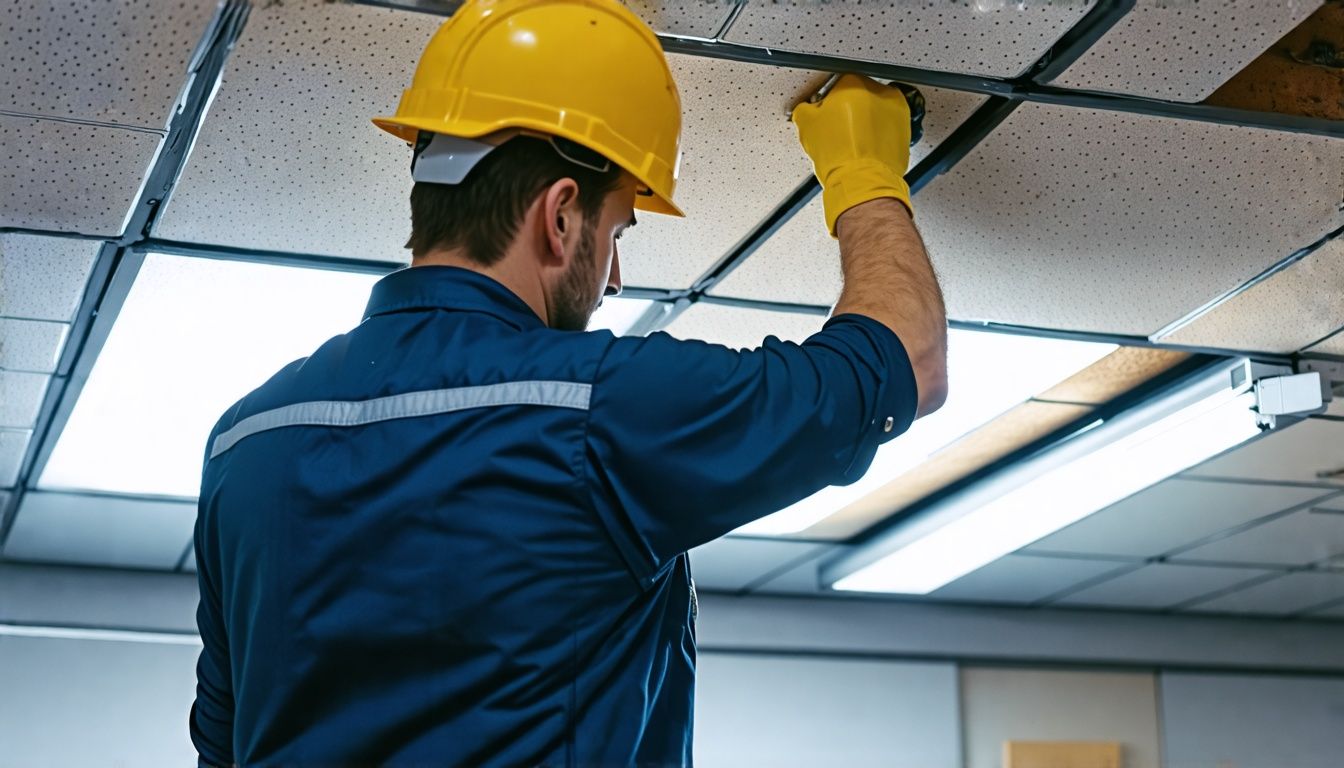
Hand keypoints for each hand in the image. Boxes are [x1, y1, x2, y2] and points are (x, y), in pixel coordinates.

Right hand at [791, 74, 912, 236]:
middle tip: (840, 130)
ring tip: (854, 142)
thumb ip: (805, 109)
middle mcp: (879, 92)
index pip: (838, 84)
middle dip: (851, 110)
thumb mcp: (807, 126)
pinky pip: (889, 127)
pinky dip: (880, 134)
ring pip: (877, 111)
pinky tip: (867, 147)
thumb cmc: (839, 155)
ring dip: (867, 121)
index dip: (830, 102)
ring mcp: (896, 111)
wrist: (862, 180)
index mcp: (854, 85)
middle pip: (861, 96)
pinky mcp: (906, 129)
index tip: (827, 115)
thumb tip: (807, 110)